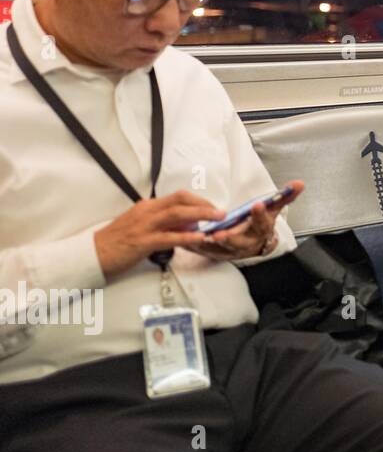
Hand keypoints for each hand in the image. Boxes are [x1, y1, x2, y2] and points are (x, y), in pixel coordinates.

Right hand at [94, 191, 222, 278]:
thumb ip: (164, 223)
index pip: (178, 197)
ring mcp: (145, 226)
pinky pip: (169, 237)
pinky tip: (200, 237)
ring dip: (201, 215)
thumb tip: (188, 225)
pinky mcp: (142, 242)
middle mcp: (147, 211)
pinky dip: (187, 236)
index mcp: (148, 206)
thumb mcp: (142, 226)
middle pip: (181, 200)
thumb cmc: (117, 242)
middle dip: (204, 204)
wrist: (92, 254)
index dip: (199, 200)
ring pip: (178, 214)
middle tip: (221, 212)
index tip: (212, 207)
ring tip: (217, 219)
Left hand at [190, 181, 303, 261]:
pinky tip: (186, 238)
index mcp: (261, 230)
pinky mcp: (216, 254)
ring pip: (219, 249)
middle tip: (221, 233)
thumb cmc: (260, 226)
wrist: (255, 246)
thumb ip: (284, 197)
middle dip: (230, 237)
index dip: (260, 214)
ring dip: (208, 244)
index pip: (263, 222)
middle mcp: (247, 242)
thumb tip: (300, 184)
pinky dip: (195, 245)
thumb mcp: (273, 211)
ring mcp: (230, 250)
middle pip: (239, 241)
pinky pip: (204, 251)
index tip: (258, 205)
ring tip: (200, 236)